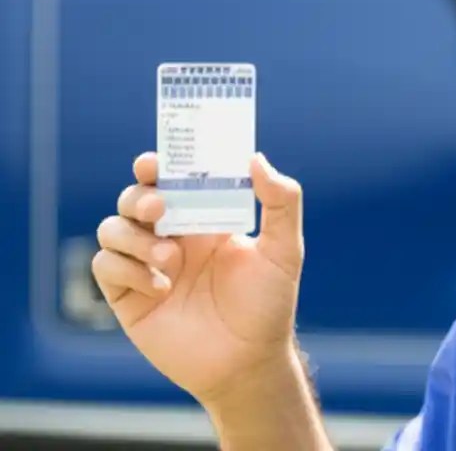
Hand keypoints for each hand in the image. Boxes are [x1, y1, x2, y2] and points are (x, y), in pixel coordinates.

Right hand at [93, 152, 304, 405]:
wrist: (248, 362)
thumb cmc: (268, 304)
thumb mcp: (284, 250)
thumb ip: (282, 202)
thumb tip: (256, 159)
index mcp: (204, 218)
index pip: (172, 180)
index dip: (159, 165)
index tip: (157, 160)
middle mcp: (171, 237)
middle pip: (134, 198)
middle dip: (138, 195)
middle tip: (158, 207)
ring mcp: (147, 265)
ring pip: (112, 228)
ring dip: (134, 236)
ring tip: (170, 258)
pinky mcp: (129, 296)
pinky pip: (105, 266)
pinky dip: (126, 268)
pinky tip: (161, 287)